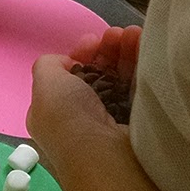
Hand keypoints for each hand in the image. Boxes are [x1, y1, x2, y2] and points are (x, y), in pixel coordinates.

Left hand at [25, 26, 140, 171]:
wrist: (106, 156)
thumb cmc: (69, 117)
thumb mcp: (45, 83)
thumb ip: (49, 65)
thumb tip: (69, 63)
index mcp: (55, 111)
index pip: (71, 77)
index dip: (81, 54)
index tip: (92, 40)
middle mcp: (83, 118)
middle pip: (98, 74)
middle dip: (107, 50)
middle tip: (116, 34)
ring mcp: (113, 122)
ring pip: (121, 78)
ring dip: (126, 51)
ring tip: (132, 34)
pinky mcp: (139, 123)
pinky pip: (140, 87)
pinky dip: (143, 65)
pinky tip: (144, 47)